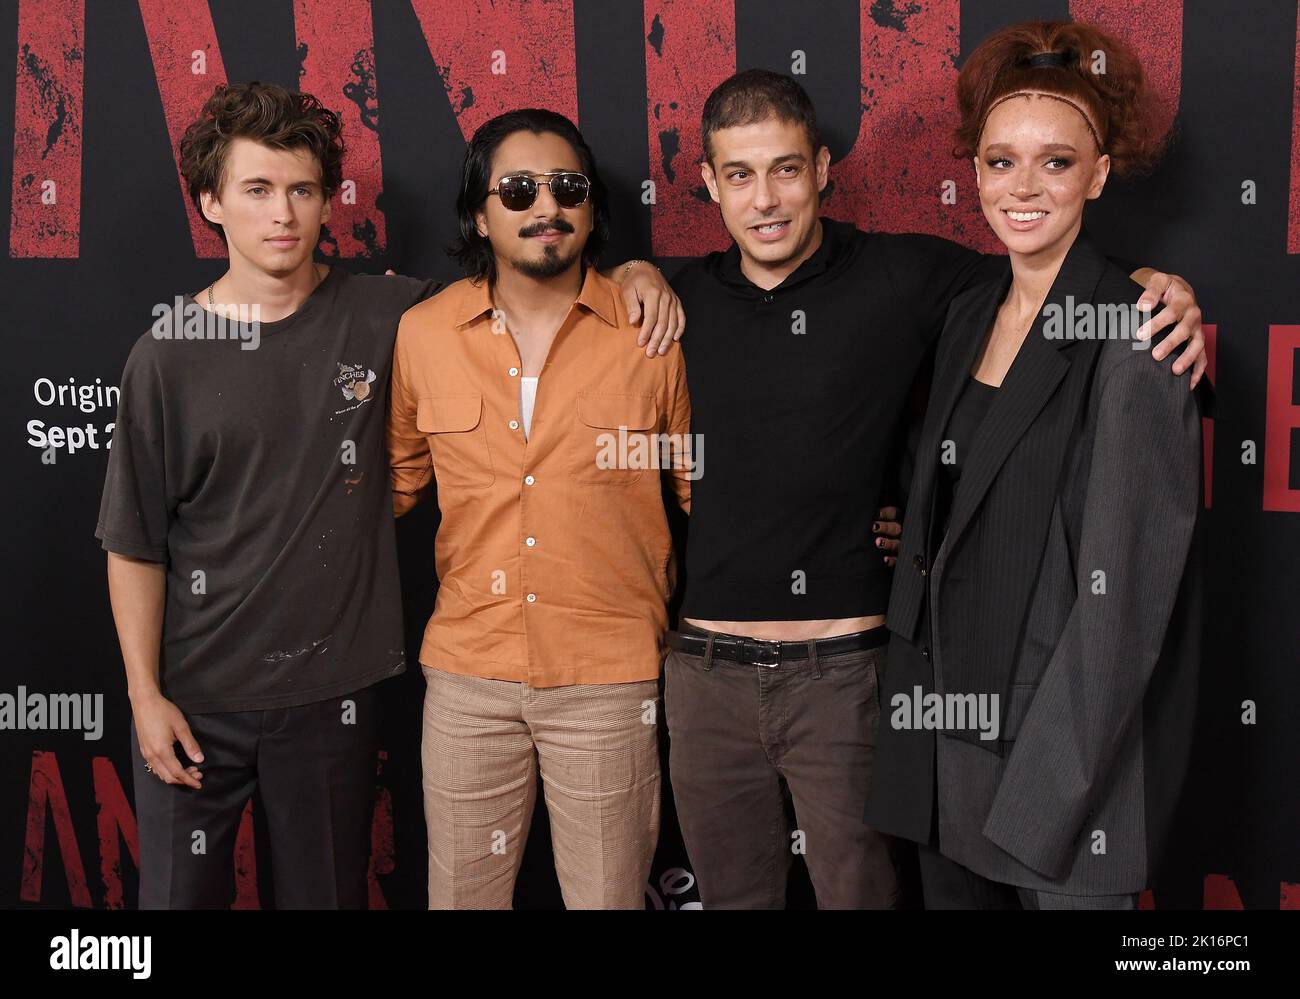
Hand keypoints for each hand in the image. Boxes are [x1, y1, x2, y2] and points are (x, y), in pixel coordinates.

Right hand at [132, 691, 203, 788]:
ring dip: (175, 775)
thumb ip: (190, 745)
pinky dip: (166, 771)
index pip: (177, 772)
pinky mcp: (144, 750)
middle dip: (184, 779)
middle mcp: (152, 756)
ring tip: (190, 770)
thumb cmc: (163, 711)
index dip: (189, 780)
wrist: (144, 702)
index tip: (199, 783)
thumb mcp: (181, 726)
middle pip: (168, 776)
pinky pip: (155, 767)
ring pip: (160, 773)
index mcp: (162, 751)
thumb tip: (199, 759)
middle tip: (198, 775)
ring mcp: (146, 753)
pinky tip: (175, 765)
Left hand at [618, 261, 685, 356]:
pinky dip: (680, 329)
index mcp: (653, 294)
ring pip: (673, 323)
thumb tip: (633, 321)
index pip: (651, 318)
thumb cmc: (634, 282)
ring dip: (668, 339)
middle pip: (663, 323)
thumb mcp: (628, 290)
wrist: (645, 269)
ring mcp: (673, 300)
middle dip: (657, 340)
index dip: (646, 332)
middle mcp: (666, 298)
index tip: (641, 344)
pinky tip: (676, 339)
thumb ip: (632, 305)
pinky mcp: (677, 302)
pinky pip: (681, 317)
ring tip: (662, 351)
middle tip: (651, 353)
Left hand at [873, 506, 901, 566]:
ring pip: (897, 544)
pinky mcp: (900, 557)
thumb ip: (877, 515)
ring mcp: (902, 544)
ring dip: (888, 543)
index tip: (875, 513)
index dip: (885, 513)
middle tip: (874, 527)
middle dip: (885, 527)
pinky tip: (885, 559)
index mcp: (898, 519)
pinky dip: (892, 560)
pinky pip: (898, 559)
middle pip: (895, 528)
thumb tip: (867, 511)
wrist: (895, 548)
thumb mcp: (882, 519)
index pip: (894, 513)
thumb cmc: (881, 529)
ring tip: (878, 542)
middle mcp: (901, 531)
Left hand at [1134, 271, 1206, 388]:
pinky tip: (1189, 384)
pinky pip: (1202, 358)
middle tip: (1155, 355)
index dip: (1157, 324)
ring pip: (1197, 346)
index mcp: (1184, 300)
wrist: (1179, 290)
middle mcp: (1194, 316)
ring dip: (1187, 359)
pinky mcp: (1198, 341)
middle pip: (1185, 331)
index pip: (1171, 313)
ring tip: (1174, 371)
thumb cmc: (1165, 287)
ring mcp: (1198, 330)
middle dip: (1170, 344)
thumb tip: (1143, 305)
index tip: (1140, 334)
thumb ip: (1151, 291)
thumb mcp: (1158, 281)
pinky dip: (1198, 371)